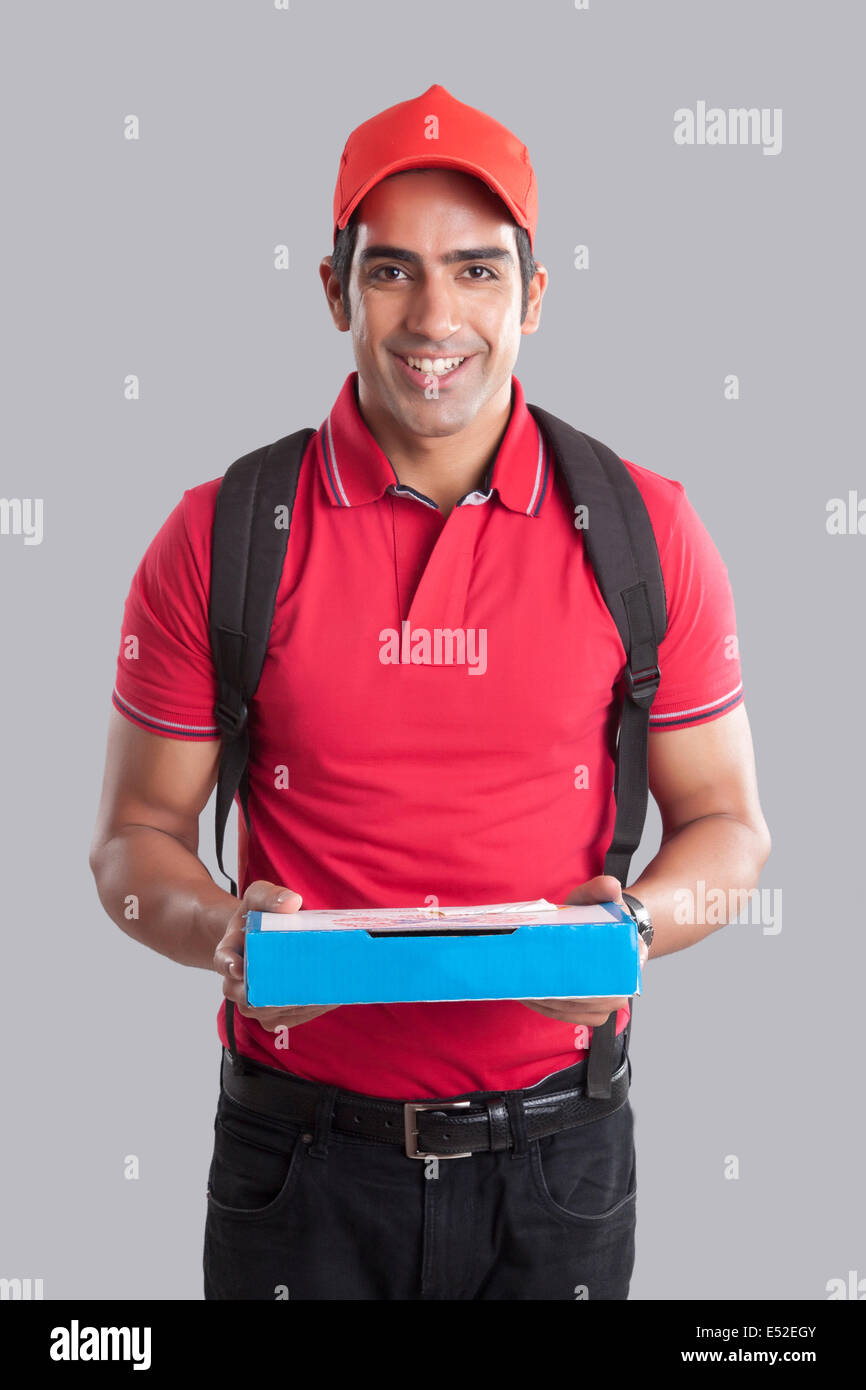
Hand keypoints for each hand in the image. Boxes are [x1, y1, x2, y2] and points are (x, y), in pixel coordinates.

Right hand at [213, 879, 338, 1032]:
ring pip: (268, 1013)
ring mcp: (252, 1001)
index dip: (230, 966)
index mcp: (228, 953)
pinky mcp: (271, 1013)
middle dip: (275, 995)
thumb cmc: (258, 917)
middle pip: (248, 998)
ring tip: (326, 993)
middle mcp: (236, 982)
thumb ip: (271, 896)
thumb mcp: (259, 897)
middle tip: (304, 987)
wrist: (262, 937)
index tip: (240, 968)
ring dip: (296, 1007)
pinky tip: (328, 1000)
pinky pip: (284, 1020)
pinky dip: (306, 1012)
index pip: (223, 961)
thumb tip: (292, 902)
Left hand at [519, 874, 646, 1026]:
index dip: (596, 973)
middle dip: (565, 991)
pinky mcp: (592, 1011)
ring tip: (525, 988)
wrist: (598, 933)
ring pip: (582, 1010)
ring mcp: (609, 1000)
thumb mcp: (596, 898)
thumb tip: (610, 886)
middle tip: (535, 979)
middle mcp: (624, 981)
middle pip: (598, 996)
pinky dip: (550, 1010)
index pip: (625, 965)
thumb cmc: (597, 917)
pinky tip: (529, 998)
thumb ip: (601, 889)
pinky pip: (573, 1017)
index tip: (566, 969)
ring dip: (552, 1003)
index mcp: (633, 951)